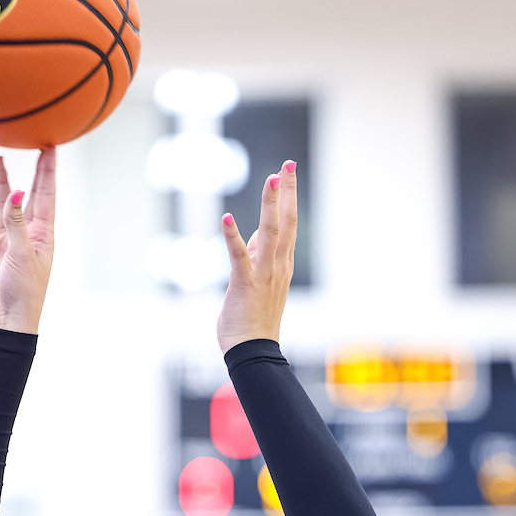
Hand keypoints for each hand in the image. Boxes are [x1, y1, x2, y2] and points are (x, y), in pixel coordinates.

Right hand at [0, 147, 55, 334]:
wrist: (4, 323)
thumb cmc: (23, 293)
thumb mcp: (22, 254)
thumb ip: (15, 222)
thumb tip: (16, 193)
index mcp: (41, 236)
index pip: (46, 197)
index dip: (47, 173)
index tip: (50, 148)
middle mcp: (24, 236)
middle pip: (26, 197)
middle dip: (29, 173)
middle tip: (31, 144)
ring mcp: (3, 244)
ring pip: (1, 208)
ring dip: (0, 185)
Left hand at [217, 160, 296, 354]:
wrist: (254, 351)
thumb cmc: (253, 321)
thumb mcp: (257, 284)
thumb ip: (255, 259)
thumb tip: (250, 237)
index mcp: (282, 265)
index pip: (287, 225)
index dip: (288, 198)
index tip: (287, 174)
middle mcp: (278, 265)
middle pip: (286, 222)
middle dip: (287, 191)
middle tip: (288, 165)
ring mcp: (264, 274)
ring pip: (270, 232)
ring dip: (271, 203)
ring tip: (272, 178)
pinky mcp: (245, 283)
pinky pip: (239, 255)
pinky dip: (233, 235)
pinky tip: (227, 217)